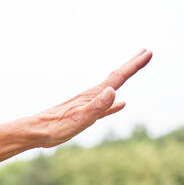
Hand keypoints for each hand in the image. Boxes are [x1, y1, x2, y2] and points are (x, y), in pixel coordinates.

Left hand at [33, 48, 152, 148]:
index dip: (134, 65)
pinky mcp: (83, 114)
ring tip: (132, 70)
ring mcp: (88, 104)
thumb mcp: (80, 118)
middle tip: (145, 51)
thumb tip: (113, 91)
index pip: (118, 77)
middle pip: (116, 77)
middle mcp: (92, 96)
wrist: (35, 132)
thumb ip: (97, 106)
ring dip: (123, 78)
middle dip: (131, 65)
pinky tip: (120, 104)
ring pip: (111, 88)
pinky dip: (114, 103)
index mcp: (94, 95)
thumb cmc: (56, 127)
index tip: (148, 52)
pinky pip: (105, 106)